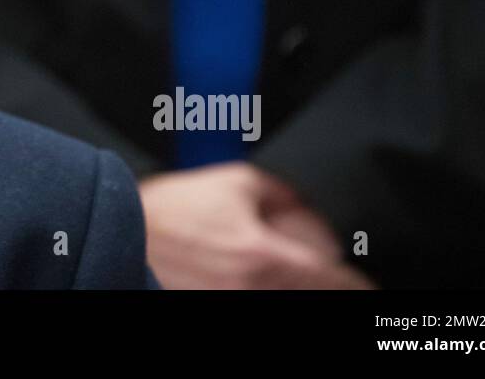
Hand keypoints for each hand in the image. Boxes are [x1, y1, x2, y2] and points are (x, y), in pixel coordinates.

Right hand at [139, 162, 374, 288]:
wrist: (123, 233)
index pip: (335, 282)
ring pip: (286, 298)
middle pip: (314, 295)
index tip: (362, 282)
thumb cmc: (169, 212)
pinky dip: (265, 291)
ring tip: (273, 268)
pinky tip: (251, 279)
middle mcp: (253, 291)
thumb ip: (281, 192)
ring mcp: (233, 305)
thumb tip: (304, 207)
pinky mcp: (213, 305)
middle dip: (324, 283)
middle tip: (323, 273)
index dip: (355, 282)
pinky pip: (255, 301)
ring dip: (293, 286)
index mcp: (264, 258)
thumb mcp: (233, 180)